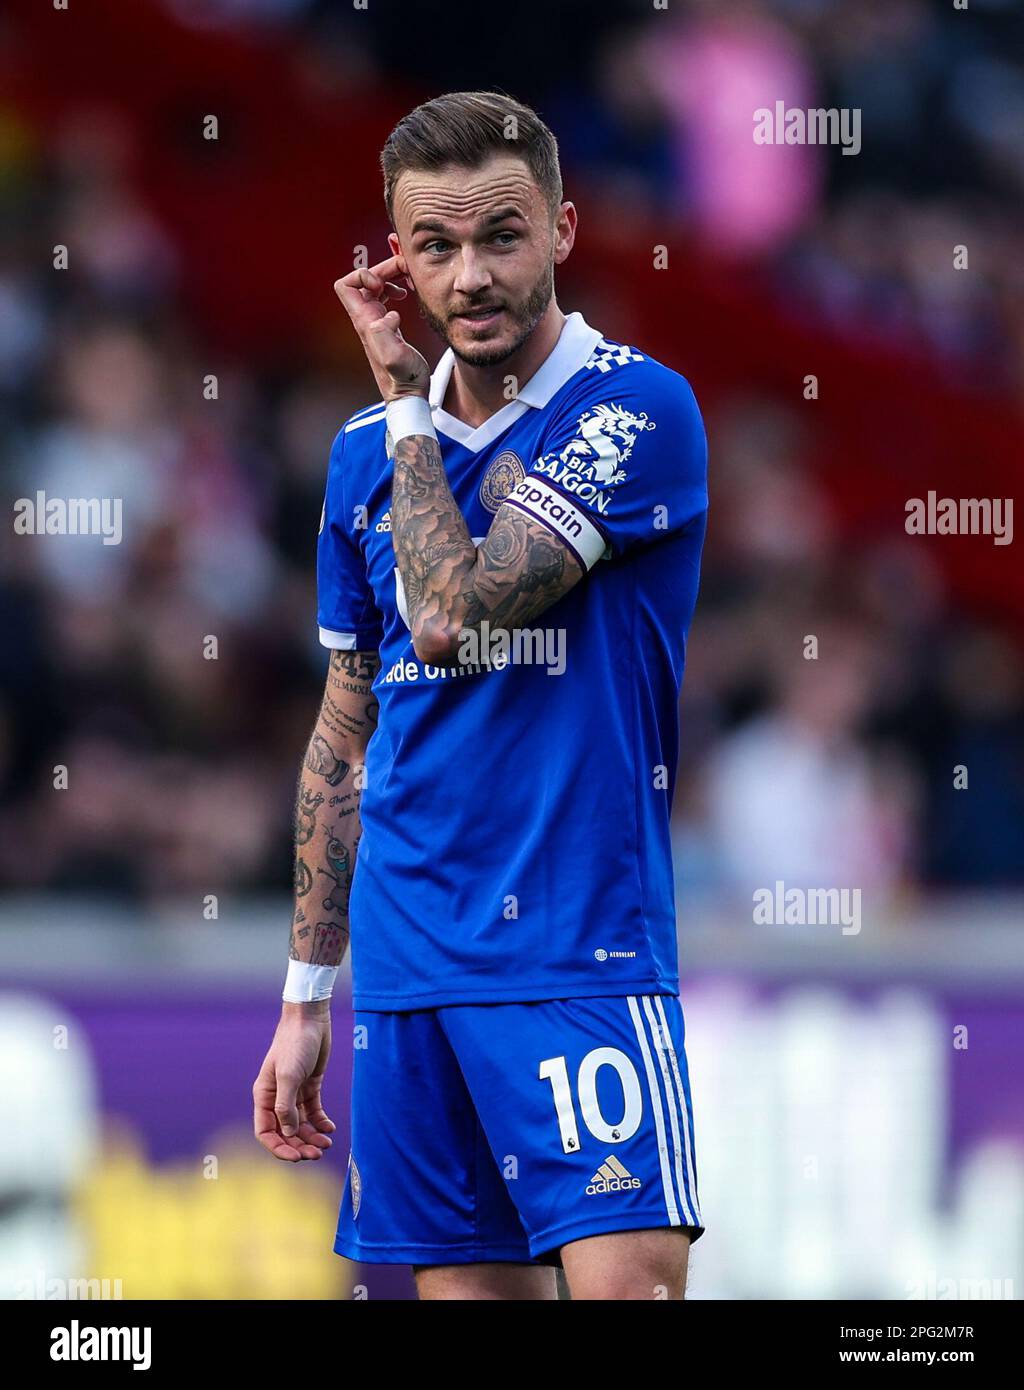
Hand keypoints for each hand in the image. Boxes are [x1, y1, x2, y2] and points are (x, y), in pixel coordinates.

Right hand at [253, 1000, 335, 1160]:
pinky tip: (330, 1129)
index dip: (278, 1148)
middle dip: (299, 1146)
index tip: (295, 1158)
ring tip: (327, 1144)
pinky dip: (320, 1122)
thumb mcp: (289, 1075)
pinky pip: (313, 1111)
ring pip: (300, 1124)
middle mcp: (277, 1097)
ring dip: (311, 1137)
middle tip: (317, 1154)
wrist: (310, 1019)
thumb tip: (288, 1133)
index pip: (266, 1132)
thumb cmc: (294, 1044)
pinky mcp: (309, 1086)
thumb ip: (286, 1105)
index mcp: (264, 1096)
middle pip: (285, 1132)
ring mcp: (293, 1092)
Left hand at [334, 255, 429, 402]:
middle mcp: (366, 320)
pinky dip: (393, 288)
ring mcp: (375, 323)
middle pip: (362, 281)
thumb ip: (386, 335)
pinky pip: (383, 298)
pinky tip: (404, 293)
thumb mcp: (395, 358)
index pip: (345, 286)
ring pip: (373, 287)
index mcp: (365, 322)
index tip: (382, 282)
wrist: (408, 395)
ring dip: (388, 276)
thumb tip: (389, 315)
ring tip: (405, 277)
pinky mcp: (387, 327)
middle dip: (381, 268)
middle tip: (403, 269)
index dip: (361, 275)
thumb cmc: (404, 380)